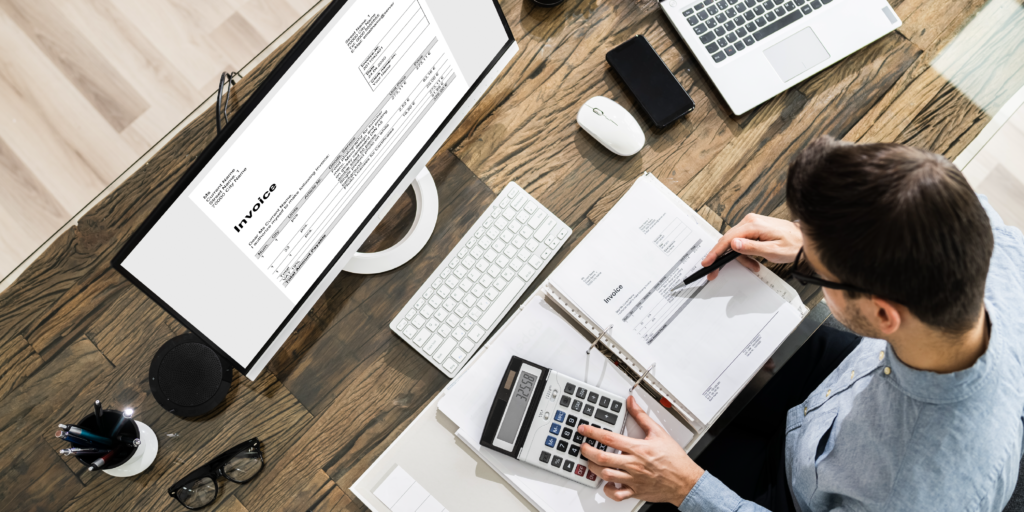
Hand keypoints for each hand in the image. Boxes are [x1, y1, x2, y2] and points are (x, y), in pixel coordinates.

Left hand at [579, 396, 703, 505]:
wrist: (685, 481)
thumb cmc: (674, 459)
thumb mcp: (659, 433)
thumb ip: (642, 416)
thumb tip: (631, 402)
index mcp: (638, 448)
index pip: (609, 439)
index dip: (593, 432)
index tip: (584, 430)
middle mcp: (634, 464)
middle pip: (602, 458)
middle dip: (587, 451)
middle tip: (582, 446)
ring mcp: (633, 479)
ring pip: (606, 475)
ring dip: (594, 468)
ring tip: (591, 461)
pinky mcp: (635, 491)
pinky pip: (616, 494)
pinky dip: (608, 489)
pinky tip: (607, 482)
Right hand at [702, 214, 802, 280]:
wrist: (804, 239)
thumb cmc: (793, 245)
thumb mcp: (773, 251)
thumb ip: (752, 248)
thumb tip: (734, 244)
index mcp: (753, 225)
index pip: (728, 239)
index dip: (716, 252)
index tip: (708, 262)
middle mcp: (750, 221)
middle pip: (728, 240)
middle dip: (723, 257)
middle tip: (716, 271)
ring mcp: (751, 223)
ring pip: (734, 242)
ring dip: (740, 257)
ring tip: (752, 266)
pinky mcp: (754, 227)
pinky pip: (741, 241)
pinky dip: (744, 252)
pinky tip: (753, 260)